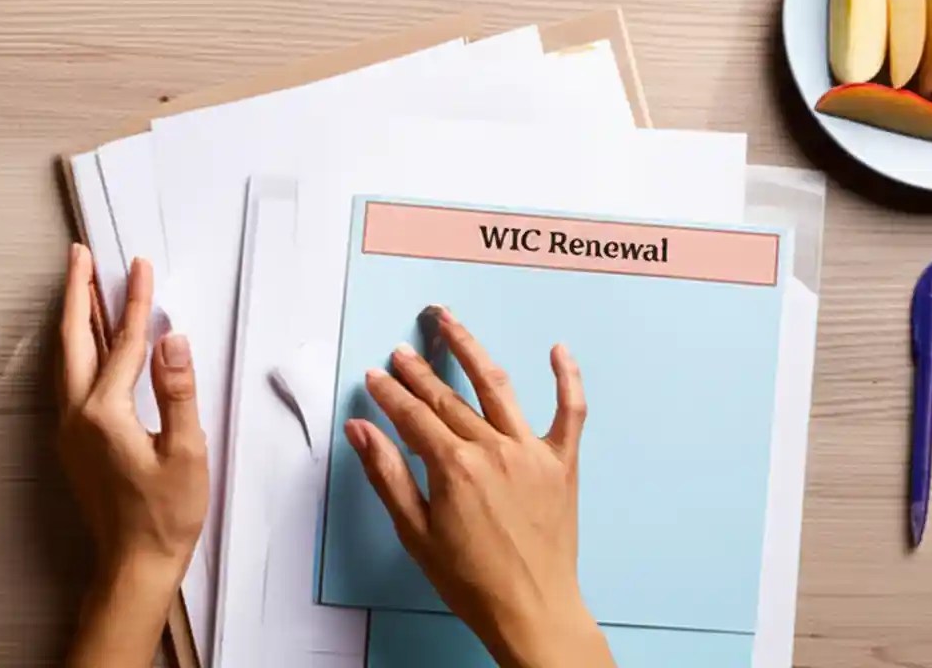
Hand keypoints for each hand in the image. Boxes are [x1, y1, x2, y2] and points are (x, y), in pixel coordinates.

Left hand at [58, 244, 207, 666]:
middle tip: (81, 256)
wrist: (136, 562)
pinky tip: (95, 344)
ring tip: (84, 287)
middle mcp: (78, 416)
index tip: (141, 267)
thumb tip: (174, 339)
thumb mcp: (187, 450)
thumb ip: (178, 390)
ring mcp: (71, 429)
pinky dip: (81, 349)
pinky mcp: (77, 441)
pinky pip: (73, 380)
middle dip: (79, 294)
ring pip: (68, 359)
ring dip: (76, 318)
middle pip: (74, 340)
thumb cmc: (167, 513)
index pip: (124, 344)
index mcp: (105, 413)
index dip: (136, 302)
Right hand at [345, 306, 614, 667]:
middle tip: (402, 352)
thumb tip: (361, 429)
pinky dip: (566, 377)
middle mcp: (495, 449)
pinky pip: (570, 411)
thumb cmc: (472, 581)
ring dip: (472, 351)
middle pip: (448, 399)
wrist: (531, 609)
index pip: (413, 415)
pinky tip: (558, 349)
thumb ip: (388, 475)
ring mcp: (532, 452)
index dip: (390, 393)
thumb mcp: (415, 532)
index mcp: (455, 467)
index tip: (376, 376)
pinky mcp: (563, 463)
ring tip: (452, 323)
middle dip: (420, 372)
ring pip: (498, 387)